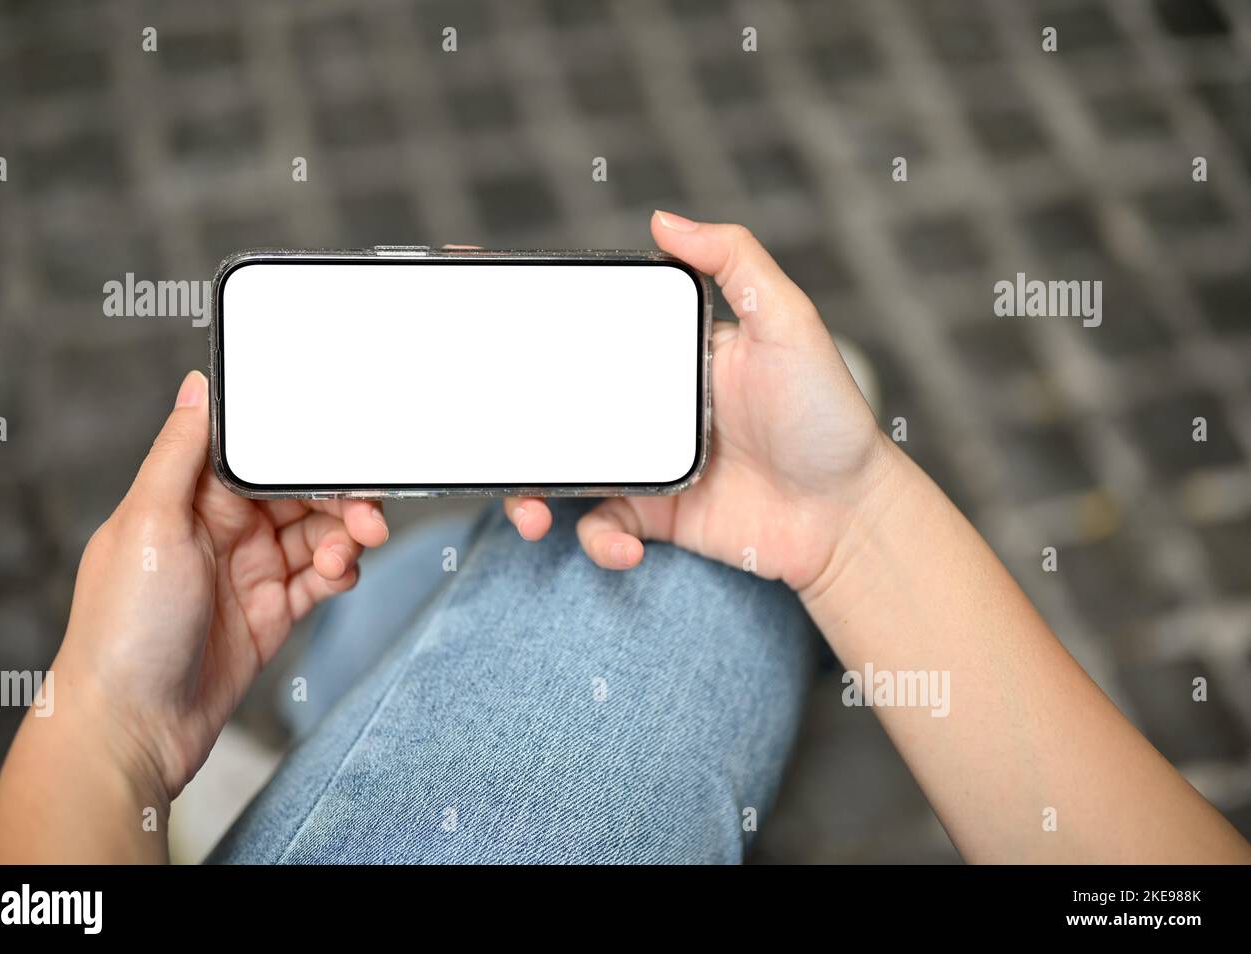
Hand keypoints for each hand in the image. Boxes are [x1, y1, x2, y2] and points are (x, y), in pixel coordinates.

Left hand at [53, 370, 389, 800]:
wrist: (132, 727)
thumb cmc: (123, 626)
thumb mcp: (148, 523)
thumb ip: (181, 452)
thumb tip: (197, 384)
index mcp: (188, 498)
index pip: (260, 455)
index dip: (302, 449)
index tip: (342, 446)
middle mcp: (221, 529)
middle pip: (299, 494)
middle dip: (339, 497)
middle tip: (367, 514)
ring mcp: (248, 572)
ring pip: (317, 534)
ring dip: (344, 536)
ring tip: (350, 552)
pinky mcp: (270, 614)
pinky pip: (320, 580)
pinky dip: (339, 573)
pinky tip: (338, 577)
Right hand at [504, 211, 894, 594]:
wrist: (848, 516)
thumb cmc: (827, 413)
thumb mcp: (788, 323)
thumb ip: (735, 262)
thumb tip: (662, 219)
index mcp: (666, 355)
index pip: (586, 330)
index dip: (529, 321)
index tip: (476, 301)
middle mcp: (646, 406)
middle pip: (552, 407)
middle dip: (507, 424)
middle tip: (482, 433)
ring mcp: (645, 462)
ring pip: (559, 472)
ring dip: (531, 495)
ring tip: (533, 515)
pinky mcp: (653, 516)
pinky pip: (600, 527)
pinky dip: (598, 540)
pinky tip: (626, 547)